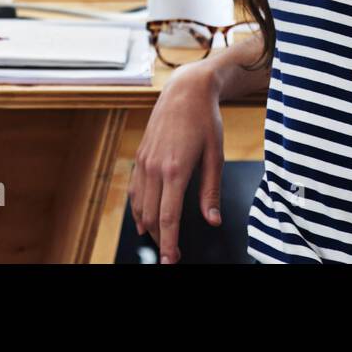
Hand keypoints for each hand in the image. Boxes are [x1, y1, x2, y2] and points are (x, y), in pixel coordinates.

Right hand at [128, 63, 223, 263]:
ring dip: (148, 226)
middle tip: (171, 256)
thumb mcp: (216, 155)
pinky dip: (138, 209)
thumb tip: (212, 221)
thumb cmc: (205, 120)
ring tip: (159, 241)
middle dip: (160, 239)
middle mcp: (155, 167)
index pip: (168, 217)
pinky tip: (143, 220)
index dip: (169, 243)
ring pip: (140, 205)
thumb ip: (210, 192)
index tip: (171, 261)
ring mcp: (144, 161)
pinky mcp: (141, 155)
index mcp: (176, 170)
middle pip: (152, 215)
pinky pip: (136, 189)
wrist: (185, 90)